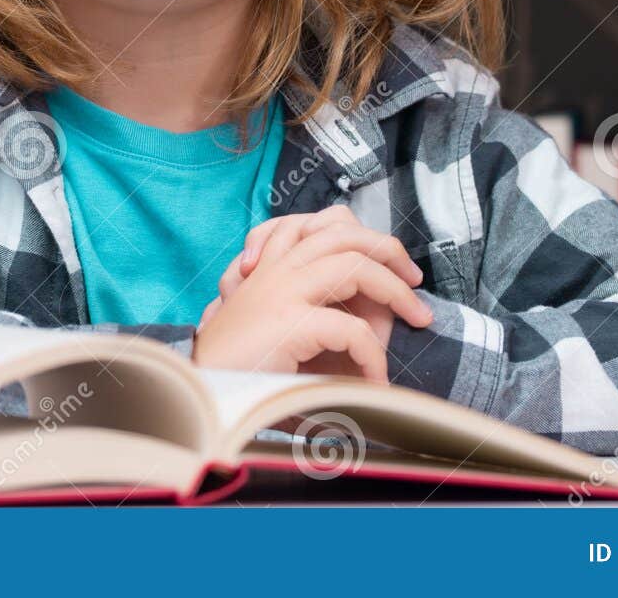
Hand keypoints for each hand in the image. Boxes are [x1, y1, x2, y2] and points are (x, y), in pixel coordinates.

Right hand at [191, 218, 432, 382]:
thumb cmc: (239, 371)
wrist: (199, 394)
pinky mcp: (287, 322)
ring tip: (417, 316)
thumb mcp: (278, 329)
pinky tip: (375, 378)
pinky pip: (351, 329)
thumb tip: (372, 318)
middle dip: (388, 248)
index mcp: (269, 266)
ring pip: (354, 266)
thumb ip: (314, 312)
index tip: (390, 268)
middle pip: (343, 230)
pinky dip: (372, 355)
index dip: (361, 236)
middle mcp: (275, 269)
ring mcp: (281, 290)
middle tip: (414, 280)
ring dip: (394, 291)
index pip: (320, 223)